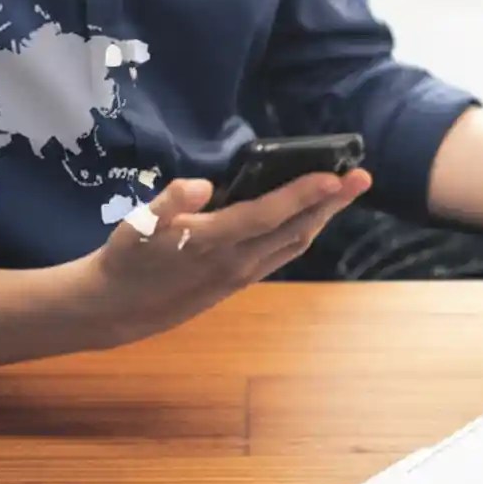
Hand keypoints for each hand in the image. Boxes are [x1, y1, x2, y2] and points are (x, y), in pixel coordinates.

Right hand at [77, 169, 371, 345]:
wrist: (120, 308)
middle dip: (331, 203)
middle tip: (363, 177)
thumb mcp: (136, 224)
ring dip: (323, 217)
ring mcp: (242, 273)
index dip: (303, 194)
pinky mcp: (240, 281)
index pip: (268, 214)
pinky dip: (304, 232)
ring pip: (295, 243)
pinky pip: (283, 254)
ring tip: (344, 192)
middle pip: (296, 229)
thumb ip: (170, 202)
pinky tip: (312, 217)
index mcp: (213, 242)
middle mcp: (236, 261)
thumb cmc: (128, 258)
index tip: (334, 175)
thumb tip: (202, 185)